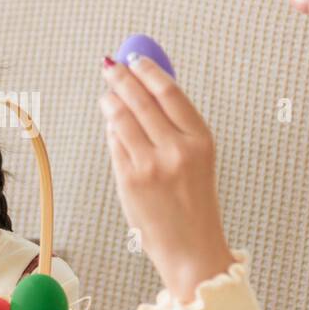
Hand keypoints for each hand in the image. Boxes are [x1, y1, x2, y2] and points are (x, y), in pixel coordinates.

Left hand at [99, 54, 234, 300]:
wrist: (192, 249)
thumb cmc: (194, 202)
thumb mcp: (198, 160)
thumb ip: (175, 127)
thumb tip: (144, 89)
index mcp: (201, 140)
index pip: (170, 92)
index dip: (149, 71)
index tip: (135, 60)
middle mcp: (177, 150)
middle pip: (141, 100)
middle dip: (121, 79)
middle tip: (110, 67)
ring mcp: (151, 165)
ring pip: (121, 119)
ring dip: (111, 102)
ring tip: (107, 95)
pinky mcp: (129, 180)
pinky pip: (115, 144)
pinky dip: (111, 131)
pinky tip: (112, 125)